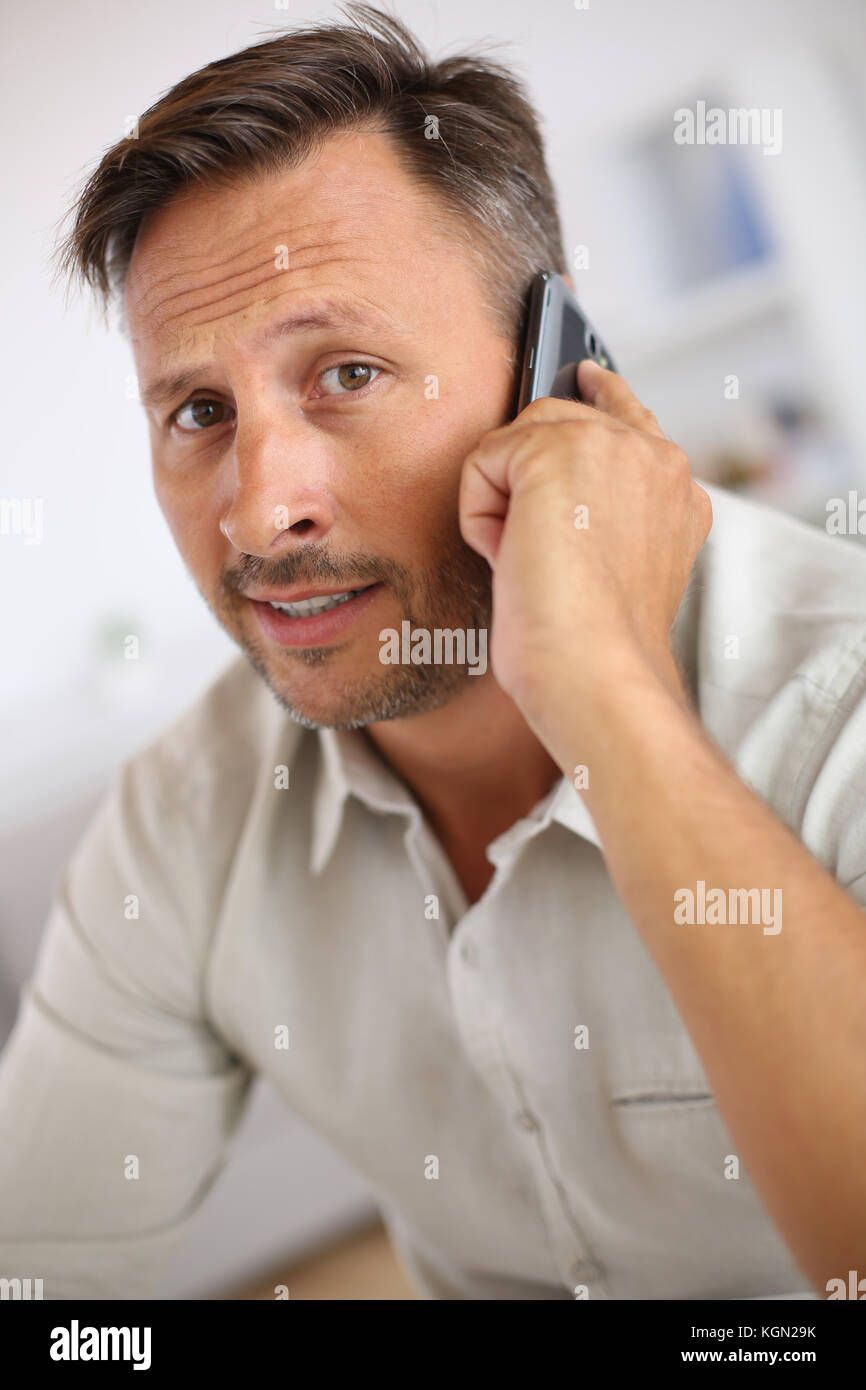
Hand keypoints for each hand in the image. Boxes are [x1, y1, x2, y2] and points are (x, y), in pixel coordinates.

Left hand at [458, 360, 711, 745]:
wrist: (594, 673)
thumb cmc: (595, 648)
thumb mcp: (612, 568)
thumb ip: (604, 512)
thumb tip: (539, 487)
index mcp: (679, 491)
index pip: (632, 414)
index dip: (603, 393)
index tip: (589, 374)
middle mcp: (658, 458)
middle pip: (558, 418)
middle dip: (526, 478)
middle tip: (535, 552)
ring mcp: (613, 446)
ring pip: (518, 439)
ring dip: (504, 504)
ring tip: (528, 560)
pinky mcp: (557, 449)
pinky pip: (483, 460)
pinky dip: (479, 514)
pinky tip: (511, 554)